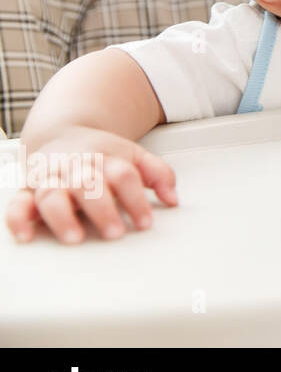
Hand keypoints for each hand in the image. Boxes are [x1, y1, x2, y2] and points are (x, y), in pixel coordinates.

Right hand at [5, 125, 177, 243]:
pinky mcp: (27, 191)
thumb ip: (157, 174)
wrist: (63, 133)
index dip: (136, 199)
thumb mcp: (134, 155)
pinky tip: (26, 235)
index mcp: (105, 159)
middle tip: (115, 232)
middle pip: (88, 185)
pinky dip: (19, 219)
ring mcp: (51, 178)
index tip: (145, 222)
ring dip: (63, 217)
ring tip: (75, 237)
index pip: (124, 176)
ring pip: (52, 195)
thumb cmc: (101, 153)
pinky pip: (17, 204)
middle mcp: (77, 168)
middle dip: (102, 209)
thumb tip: (172, 198)